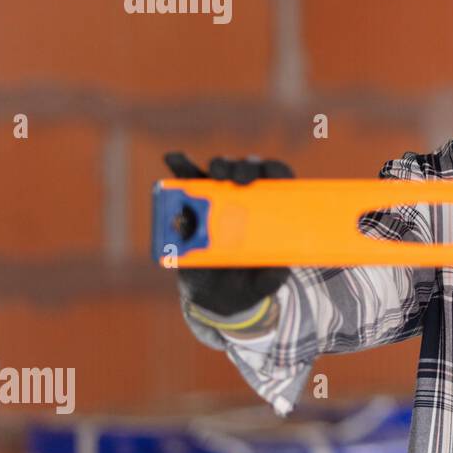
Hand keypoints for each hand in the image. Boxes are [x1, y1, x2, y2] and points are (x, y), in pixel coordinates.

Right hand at [163, 152, 293, 316]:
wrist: (219, 294)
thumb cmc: (249, 280)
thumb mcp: (265, 282)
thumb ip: (273, 277)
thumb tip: (277, 270)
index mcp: (272, 207)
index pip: (279, 179)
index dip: (276, 171)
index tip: (271, 175)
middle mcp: (248, 195)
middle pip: (250, 169)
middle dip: (245, 167)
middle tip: (240, 179)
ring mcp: (219, 196)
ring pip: (220, 170)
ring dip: (219, 165)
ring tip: (216, 172)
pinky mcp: (194, 202)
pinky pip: (186, 180)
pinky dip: (180, 166)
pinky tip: (173, 158)